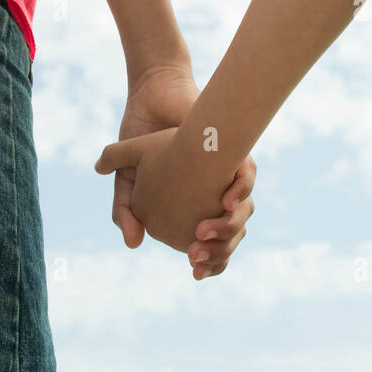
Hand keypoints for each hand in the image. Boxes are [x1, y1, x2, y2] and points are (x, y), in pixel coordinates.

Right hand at [97, 126, 256, 274]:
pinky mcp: (235, 151)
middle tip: (197, 255)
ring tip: (204, 231)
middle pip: (232, 233)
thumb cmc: (141, 139)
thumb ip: (124, 210)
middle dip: (221, 250)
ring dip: (230, 225)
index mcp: (194, 205)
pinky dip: (241, 189)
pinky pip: (248, 176)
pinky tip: (226, 201)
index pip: (213, 245)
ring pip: (244, 210)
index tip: (196, 272)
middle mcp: (216, 193)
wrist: (153, 99)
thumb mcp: (127, 179)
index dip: (209, 262)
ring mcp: (227, 174)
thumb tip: (133, 244)